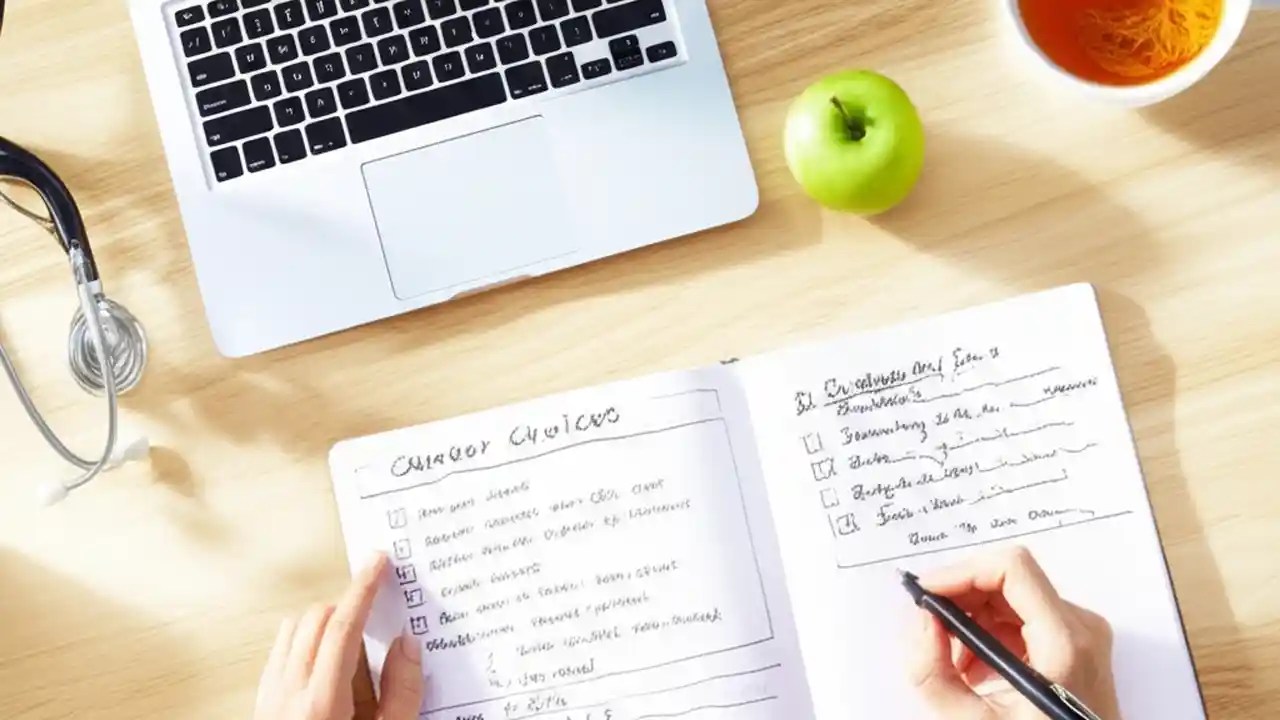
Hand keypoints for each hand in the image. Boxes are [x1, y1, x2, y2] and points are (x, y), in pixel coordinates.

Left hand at [255, 554, 424, 719]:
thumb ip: (402, 694)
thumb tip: (407, 645)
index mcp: (323, 702)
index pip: (343, 627)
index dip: (363, 589)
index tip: (377, 564)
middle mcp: (289, 693)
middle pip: (315, 619)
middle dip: (347, 606)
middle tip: (375, 609)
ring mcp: (270, 698)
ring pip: (292, 629)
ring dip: (323, 624)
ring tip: (351, 641)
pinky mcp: (262, 703)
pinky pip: (279, 653)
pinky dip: (303, 642)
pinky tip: (325, 660)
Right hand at [906, 546, 1120, 719]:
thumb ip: (933, 673)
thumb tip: (922, 621)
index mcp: (1064, 643)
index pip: (1011, 568)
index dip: (961, 573)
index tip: (927, 594)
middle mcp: (1081, 628)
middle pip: (1010, 580)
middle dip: (961, 600)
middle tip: (930, 631)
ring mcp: (1084, 635)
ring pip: (1014, 597)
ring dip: (973, 620)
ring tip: (952, 662)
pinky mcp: (1079, 646)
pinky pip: (1027, 618)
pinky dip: (992, 634)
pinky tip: (975, 670)